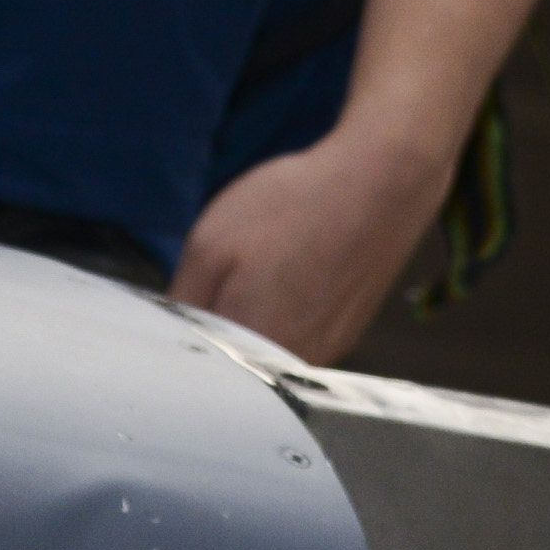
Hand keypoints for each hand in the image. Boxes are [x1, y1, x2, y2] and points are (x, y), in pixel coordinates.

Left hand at [171, 125, 453, 362]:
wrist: (385, 181)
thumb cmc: (298, 206)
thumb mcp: (209, 245)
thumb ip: (181, 304)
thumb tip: (164, 336)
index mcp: (252, 348)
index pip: (194, 367)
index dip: (174, 340)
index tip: (166, 317)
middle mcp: (293, 363)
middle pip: (231, 361)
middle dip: (211, 327)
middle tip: (219, 273)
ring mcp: (326, 351)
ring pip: (263, 348)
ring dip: (250, 317)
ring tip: (264, 264)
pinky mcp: (345, 334)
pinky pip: (296, 334)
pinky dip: (285, 308)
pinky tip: (292, 268)